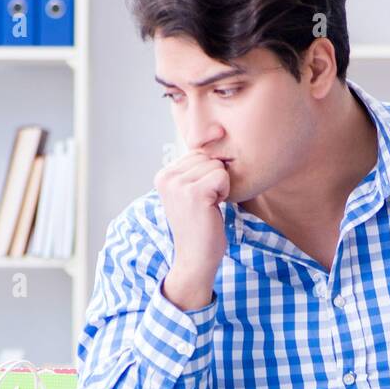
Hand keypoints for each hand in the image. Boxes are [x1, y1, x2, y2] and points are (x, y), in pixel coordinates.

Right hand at [154, 150, 229, 308]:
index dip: (208, 176)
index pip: (199, 154)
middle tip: (205, 205)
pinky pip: (223, 177)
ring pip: (218, 166)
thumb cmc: (200, 227)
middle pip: (209, 157)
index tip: (199, 199)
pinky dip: (225, 193)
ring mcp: (179, 184)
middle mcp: (167, 177)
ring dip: (220, 188)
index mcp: (164, 174)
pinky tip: (213, 209)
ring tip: (208, 208)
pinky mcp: (195, 193)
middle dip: (215, 180)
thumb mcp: (192, 191)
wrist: (196, 259)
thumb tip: (217, 129)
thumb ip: (197, 165)